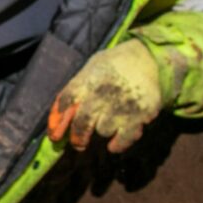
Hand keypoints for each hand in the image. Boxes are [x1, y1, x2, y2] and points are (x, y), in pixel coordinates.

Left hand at [48, 38, 164, 152]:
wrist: (148, 58)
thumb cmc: (114, 65)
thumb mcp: (91, 69)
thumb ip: (75, 90)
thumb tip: (58, 121)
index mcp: (88, 79)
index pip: (65, 102)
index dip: (57, 120)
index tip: (54, 135)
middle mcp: (102, 93)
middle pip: (82, 123)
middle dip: (77, 137)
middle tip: (78, 144)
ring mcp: (122, 104)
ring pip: (103, 131)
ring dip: (103, 130)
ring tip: (109, 121)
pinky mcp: (141, 114)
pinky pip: (124, 139)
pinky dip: (117, 145)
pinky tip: (114, 144)